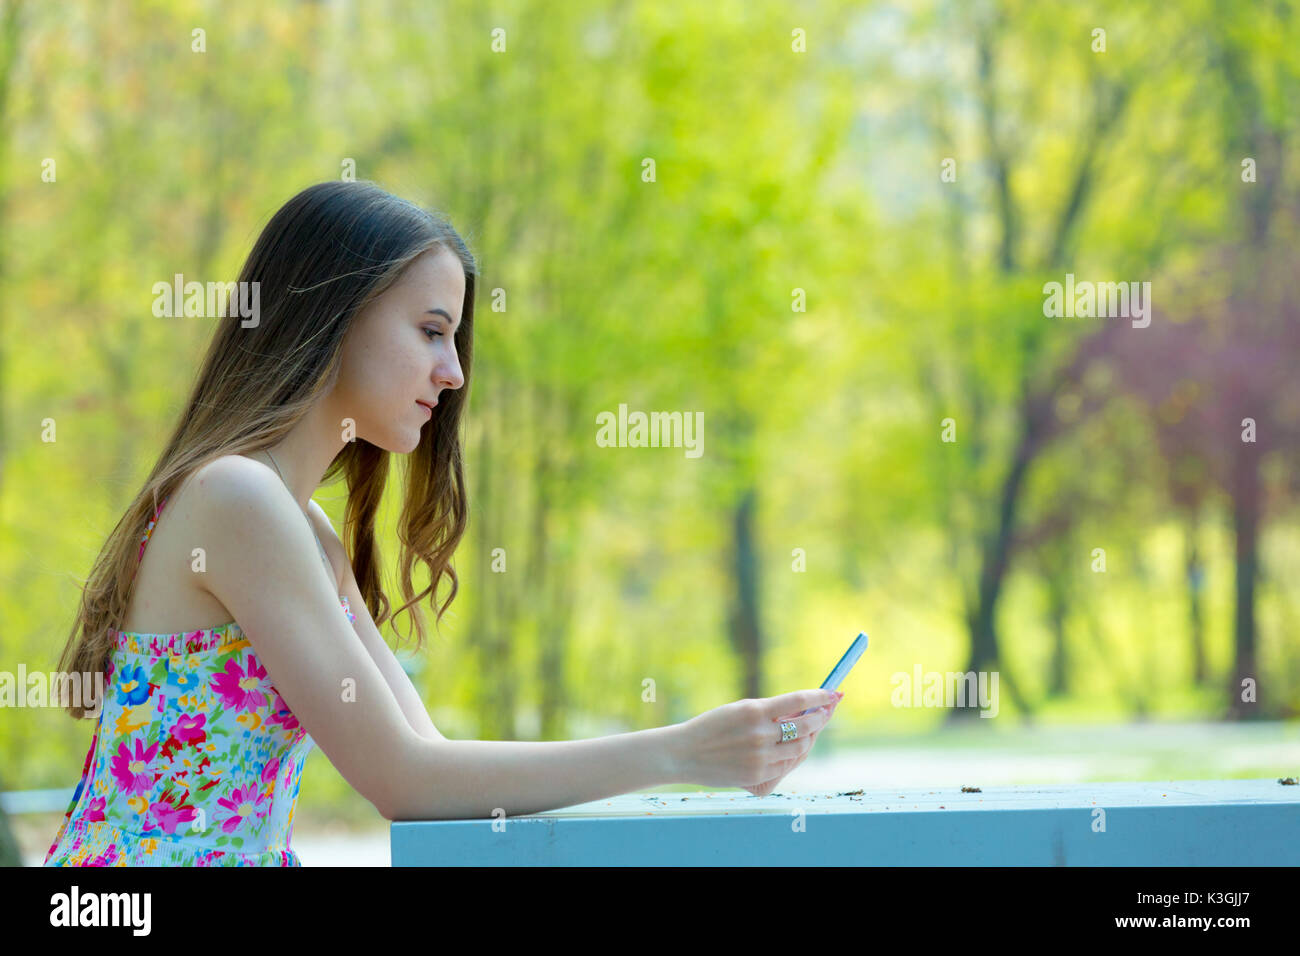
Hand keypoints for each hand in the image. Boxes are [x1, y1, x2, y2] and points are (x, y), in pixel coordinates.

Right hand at [673, 689, 841, 789]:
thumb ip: (771, 711)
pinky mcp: (758, 777)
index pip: (799, 701)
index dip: (820, 697)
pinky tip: (791, 748)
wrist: (684, 754)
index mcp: (755, 710)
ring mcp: (760, 758)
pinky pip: (786, 766)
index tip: (833, 693)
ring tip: (809, 731)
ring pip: (799, 748)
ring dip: (808, 739)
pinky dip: (792, 756)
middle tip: (828, 712)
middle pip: (806, 726)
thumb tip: (806, 710)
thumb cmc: (714, 727)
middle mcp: (760, 734)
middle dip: (821, 718)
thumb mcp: (741, 710)